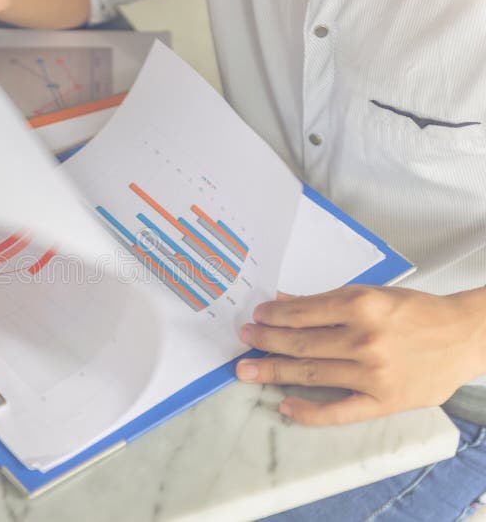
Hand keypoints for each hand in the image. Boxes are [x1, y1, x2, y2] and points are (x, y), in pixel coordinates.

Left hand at [235, 285, 485, 424]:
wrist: (465, 336)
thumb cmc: (416, 312)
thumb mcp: (371, 295)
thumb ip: (325, 301)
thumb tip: (282, 302)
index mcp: (361, 306)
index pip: (302, 313)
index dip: (273, 316)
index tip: (256, 317)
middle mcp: (365, 339)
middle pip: (300, 344)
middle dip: (265, 342)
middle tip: (243, 340)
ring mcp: (373, 373)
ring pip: (311, 374)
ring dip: (274, 371)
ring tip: (247, 370)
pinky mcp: (384, 401)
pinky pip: (339, 411)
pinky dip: (309, 412)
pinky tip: (285, 406)